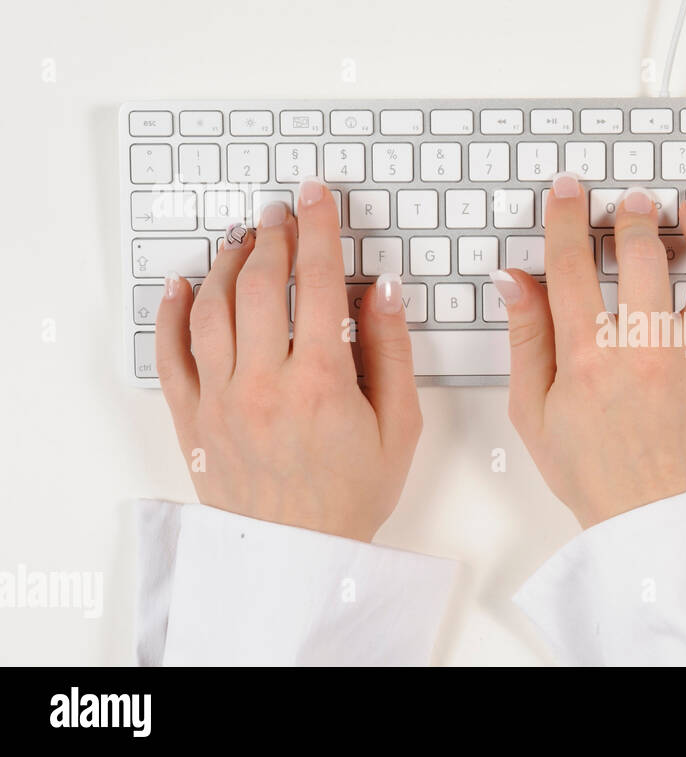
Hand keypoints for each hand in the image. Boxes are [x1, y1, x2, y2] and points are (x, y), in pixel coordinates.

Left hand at [154, 179, 421, 541]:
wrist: (301, 555)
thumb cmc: (353, 494)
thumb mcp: (400, 426)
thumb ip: (393, 352)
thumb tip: (383, 291)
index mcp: (322, 383)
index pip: (319, 282)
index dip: (319, 230)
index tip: (316, 198)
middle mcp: (264, 385)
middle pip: (260, 285)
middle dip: (272, 237)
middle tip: (281, 213)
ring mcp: (221, 401)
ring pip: (212, 309)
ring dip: (228, 264)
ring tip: (244, 241)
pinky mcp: (193, 420)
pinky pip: (170, 355)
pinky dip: (172, 313)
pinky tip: (183, 285)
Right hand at [493, 176, 685, 527]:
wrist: (652, 522)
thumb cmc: (593, 472)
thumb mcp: (534, 413)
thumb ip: (526, 340)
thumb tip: (514, 282)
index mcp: (590, 359)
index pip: (571, 265)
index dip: (566, 217)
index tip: (568, 191)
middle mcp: (647, 351)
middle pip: (644, 255)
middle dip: (634, 214)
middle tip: (630, 201)